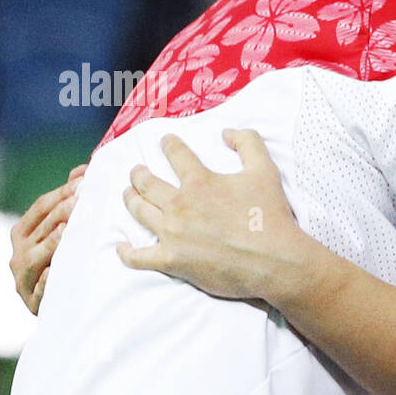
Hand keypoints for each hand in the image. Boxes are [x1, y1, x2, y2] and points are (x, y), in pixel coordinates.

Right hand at [9, 163, 86, 313]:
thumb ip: (67, 202)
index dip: (60, 193)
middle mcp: (19, 253)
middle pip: (40, 229)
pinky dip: (45, 281)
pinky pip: (38, 291)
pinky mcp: (32, 302)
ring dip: (50, 244)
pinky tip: (53, 272)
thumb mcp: (60, 230)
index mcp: (23, 233)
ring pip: (35, 258)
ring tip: (66, 231)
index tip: (82, 181)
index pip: (39, 208)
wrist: (59, 304)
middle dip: (61, 212)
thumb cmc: (61, 260)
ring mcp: (24, 278)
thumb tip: (81, 171)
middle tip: (82, 199)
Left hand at [118, 129, 306, 299]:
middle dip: (139, 174)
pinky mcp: (172, 261)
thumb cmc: (271, 216)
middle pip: (147, 183)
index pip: (176, 155)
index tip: (165, 142)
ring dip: (130, 200)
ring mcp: (172, 234)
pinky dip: (126, 252)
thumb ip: (248, 143)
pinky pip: (138, 256)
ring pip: (139, 212)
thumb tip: (227, 133)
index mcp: (199, 182)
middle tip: (136, 171)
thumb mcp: (266, 171)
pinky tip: (121, 247)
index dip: (169, 145)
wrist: (274, 261)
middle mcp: (179, 205)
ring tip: (128, 195)